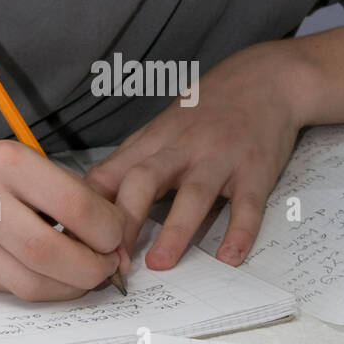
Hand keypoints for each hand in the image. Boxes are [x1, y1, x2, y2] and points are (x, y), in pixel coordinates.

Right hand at [0, 137, 128, 298]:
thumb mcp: (24, 159)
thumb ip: (68, 194)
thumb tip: (115, 239)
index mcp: (6, 162)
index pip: (74, 205)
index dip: (108, 229)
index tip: (117, 236)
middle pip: (50, 253)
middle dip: (93, 267)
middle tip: (108, 264)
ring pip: (32, 283)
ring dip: (72, 287)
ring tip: (87, 274)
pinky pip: (14, 292)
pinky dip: (46, 290)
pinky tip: (57, 277)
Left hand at [85, 41, 300, 269]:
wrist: (265, 79)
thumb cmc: (207, 110)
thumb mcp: (161, 128)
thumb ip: (131, 164)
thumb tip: (93, 207)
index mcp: (152, 142)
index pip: (109, 176)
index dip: (89, 211)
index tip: (79, 245)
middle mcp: (182, 149)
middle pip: (143, 180)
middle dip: (124, 220)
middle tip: (113, 260)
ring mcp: (220, 159)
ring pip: (193, 194)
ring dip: (175, 231)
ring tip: (160, 264)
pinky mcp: (255, 170)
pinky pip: (247, 204)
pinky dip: (240, 232)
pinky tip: (229, 258)